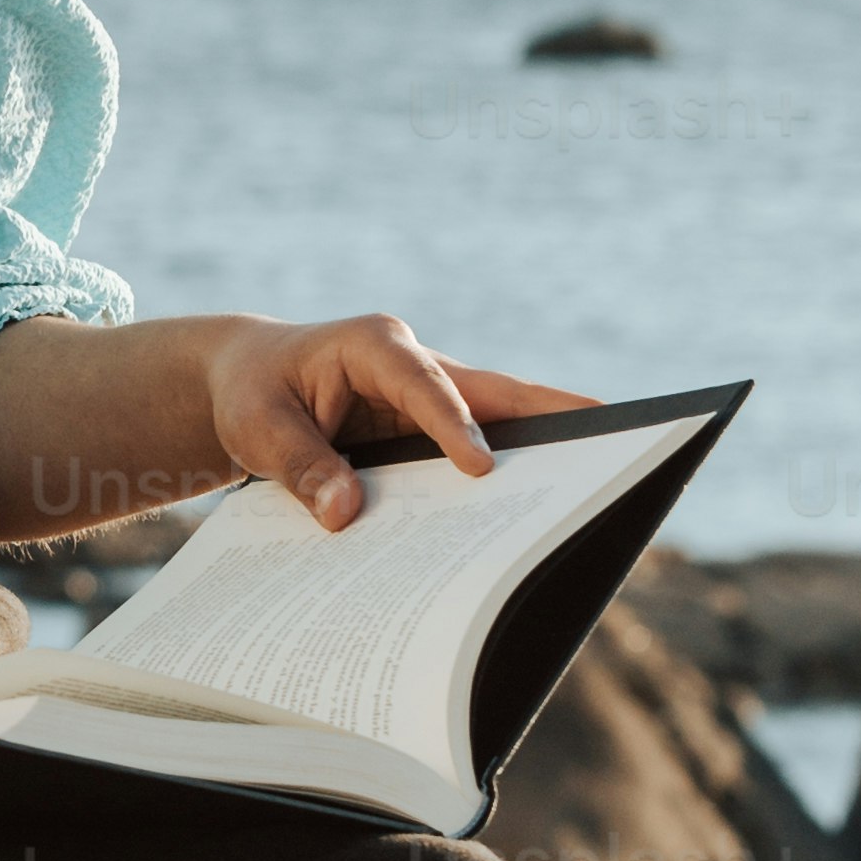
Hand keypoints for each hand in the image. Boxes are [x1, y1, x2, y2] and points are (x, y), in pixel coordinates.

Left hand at [193, 314, 592, 531]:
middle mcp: (414, 361)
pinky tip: (526, 515)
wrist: (246, 379)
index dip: (454, 426)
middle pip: (493, 390)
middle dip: (551, 411)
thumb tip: (347, 514)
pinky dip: (506, 470)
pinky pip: (476, 446)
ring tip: (595, 482)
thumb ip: (302, 468)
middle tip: (614, 432)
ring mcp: (429, 394)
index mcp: (374, 344)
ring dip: (540, 447)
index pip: (425, 386)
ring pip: (497, 417)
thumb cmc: (251, 394)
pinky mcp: (430, 426)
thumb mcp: (257, 428)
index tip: (481, 468)